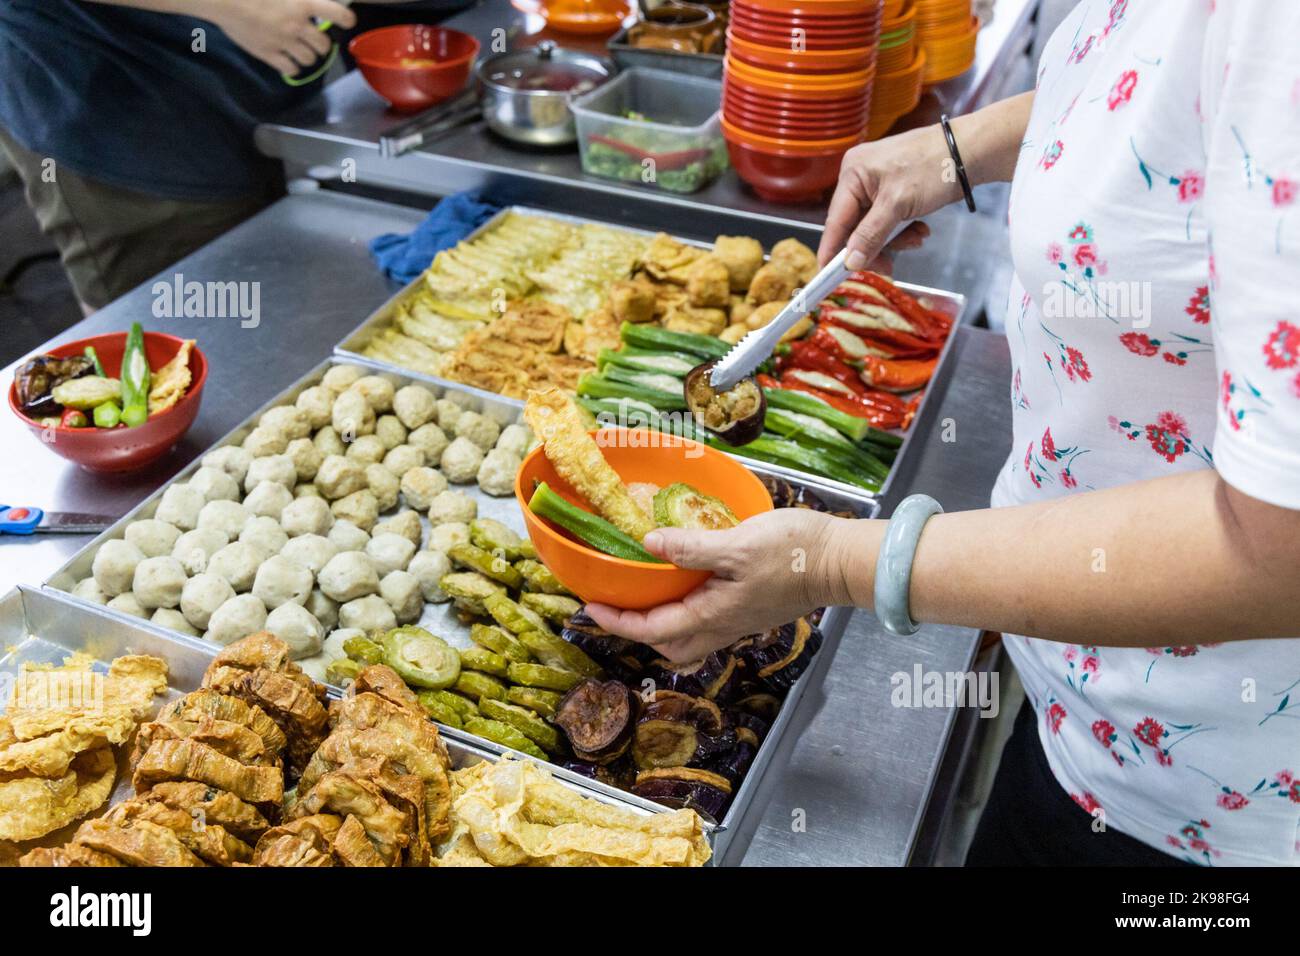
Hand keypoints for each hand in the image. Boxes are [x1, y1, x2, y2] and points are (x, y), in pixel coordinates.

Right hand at [209, 0, 355, 74]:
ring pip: (309, 60)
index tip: (346, 21)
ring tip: (300, 50)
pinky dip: (292, 67)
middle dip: (321, 44)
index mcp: (303, 3)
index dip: (345, 19)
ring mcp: (284, 42)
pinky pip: (290, 69)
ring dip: (308, 56)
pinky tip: (287, 61)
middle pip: (324, 45)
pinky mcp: (269, 54)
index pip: (338, 15)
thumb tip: (308, 1)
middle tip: (314, 39)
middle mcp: (298, 25)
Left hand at [585, 509, 871, 661]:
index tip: (590, 607)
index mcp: (713, 614)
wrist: (841, 562)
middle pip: (667, 644)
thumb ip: (692, 547)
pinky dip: (683, 613)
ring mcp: (738, 620)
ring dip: (659, 625)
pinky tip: (682, 586)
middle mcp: (723, 626)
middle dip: (635, 631)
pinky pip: (706, 624)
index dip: (617, 622)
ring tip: (642, 598)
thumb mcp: (738, 543)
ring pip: (688, 638)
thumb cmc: (795, 553)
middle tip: (612, 604)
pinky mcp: (750, 610)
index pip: (652, 629)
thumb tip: (648, 544)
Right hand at [818, 123, 957, 271]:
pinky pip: (888, 221)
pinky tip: (920, 229)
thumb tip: (850, 263)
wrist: (970, 152)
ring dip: (893, 240)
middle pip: (854, 228)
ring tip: (916, 238)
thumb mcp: (898, 205)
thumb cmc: (933, 167)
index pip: (835, 221)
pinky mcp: (894, 192)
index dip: (832, 250)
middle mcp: (859, 179)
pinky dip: (902, 230)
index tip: (827, 276)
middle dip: (873, 247)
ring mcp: (877, 185)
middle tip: (888, 267)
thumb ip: (871, 235)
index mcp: (852, 174)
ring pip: (873, 228)